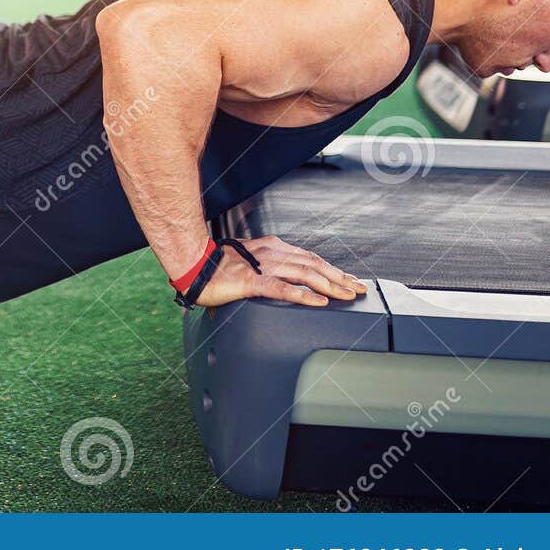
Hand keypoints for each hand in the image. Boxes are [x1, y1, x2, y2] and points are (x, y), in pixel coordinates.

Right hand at [196, 235, 366, 308]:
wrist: (191, 263)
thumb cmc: (214, 266)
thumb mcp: (247, 263)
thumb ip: (265, 271)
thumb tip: (277, 285)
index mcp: (271, 248)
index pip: (309, 257)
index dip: (332, 269)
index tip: (349, 279)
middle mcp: (271, 253)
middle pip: (313, 264)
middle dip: (340, 277)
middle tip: (359, 289)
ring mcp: (262, 266)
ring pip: (304, 274)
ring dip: (329, 285)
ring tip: (347, 295)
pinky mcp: (251, 281)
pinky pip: (282, 289)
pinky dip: (303, 295)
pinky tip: (318, 302)